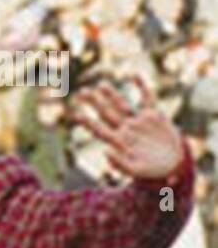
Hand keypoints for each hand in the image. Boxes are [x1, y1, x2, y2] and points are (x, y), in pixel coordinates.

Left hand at [70, 79, 185, 180]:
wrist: (172, 166)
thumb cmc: (152, 172)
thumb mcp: (135, 171)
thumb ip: (119, 163)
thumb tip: (105, 151)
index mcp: (118, 142)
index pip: (99, 130)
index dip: (87, 122)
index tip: (75, 113)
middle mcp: (125, 129)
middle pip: (106, 113)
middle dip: (94, 103)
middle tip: (82, 92)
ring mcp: (138, 122)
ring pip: (122, 105)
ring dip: (112, 95)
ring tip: (101, 84)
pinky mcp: (153, 117)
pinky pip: (147, 99)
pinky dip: (142, 87)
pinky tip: (134, 75)